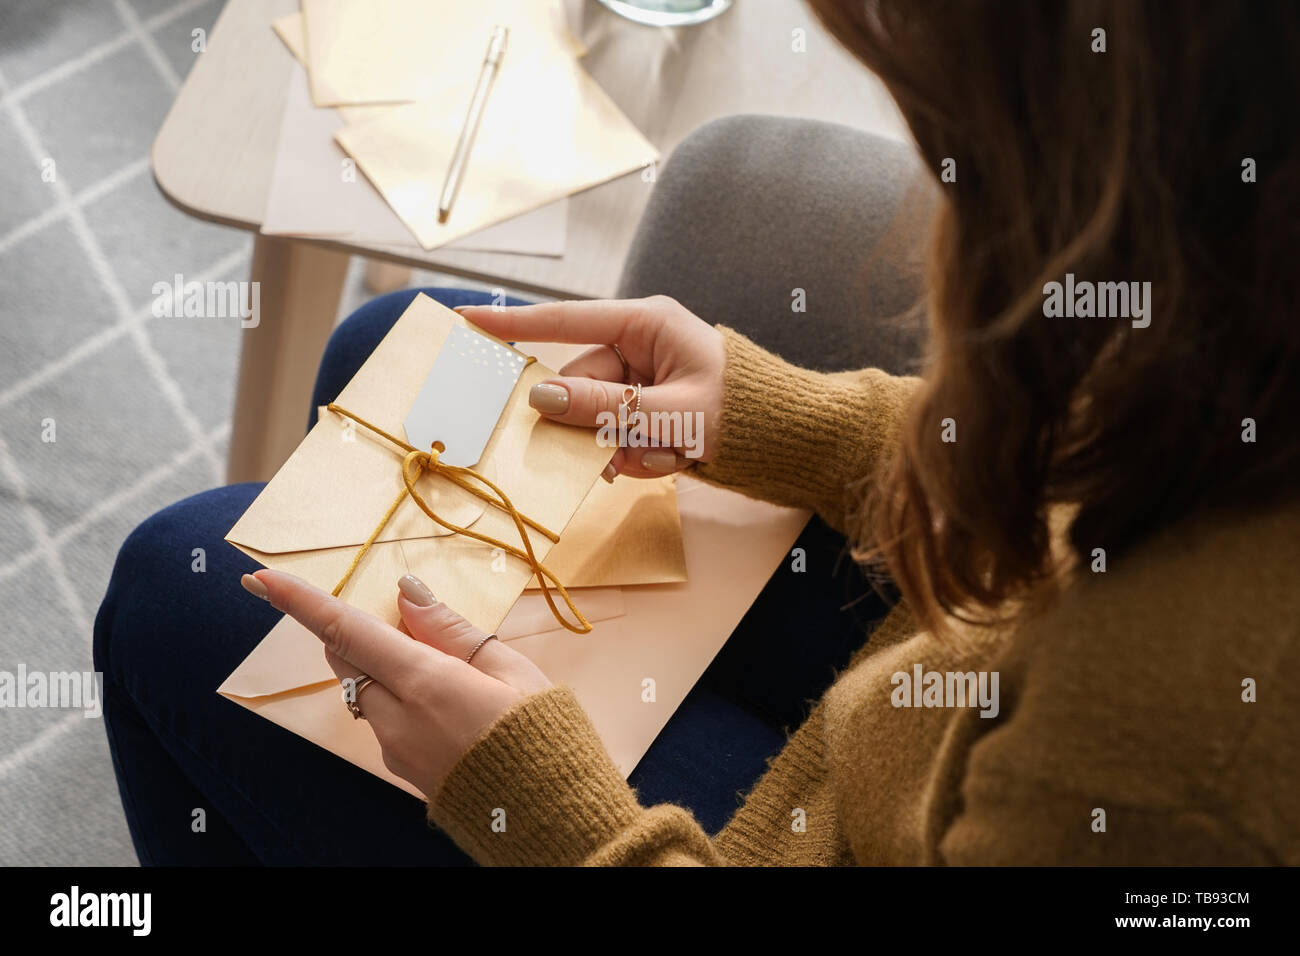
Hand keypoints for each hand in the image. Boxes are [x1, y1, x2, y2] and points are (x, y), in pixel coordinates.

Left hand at [241, 568, 550, 800]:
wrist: (551, 818)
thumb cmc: (542, 736)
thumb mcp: (510, 668)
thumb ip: (451, 630)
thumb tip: (407, 592)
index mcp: (425, 683)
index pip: (346, 632)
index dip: (299, 602)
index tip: (260, 578)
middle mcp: (397, 718)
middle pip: (346, 659)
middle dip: (351, 628)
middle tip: (391, 614)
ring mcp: (395, 749)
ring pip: (365, 690)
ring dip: (379, 663)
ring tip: (442, 662)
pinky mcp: (404, 768)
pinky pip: (385, 718)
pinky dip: (398, 693)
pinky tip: (447, 699)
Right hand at [457, 295, 725, 479]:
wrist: (789, 440)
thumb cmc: (743, 413)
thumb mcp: (672, 413)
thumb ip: (604, 407)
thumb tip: (542, 399)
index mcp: (646, 324)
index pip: (565, 321)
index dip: (513, 325)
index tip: (467, 322)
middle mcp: (639, 346)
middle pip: (579, 386)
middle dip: (597, 426)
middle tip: (627, 450)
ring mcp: (642, 379)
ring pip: (597, 419)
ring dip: (624, 447)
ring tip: (667, 455)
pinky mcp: (649, 408)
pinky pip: (617, 434)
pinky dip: (637, 455)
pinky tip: (671, 459)